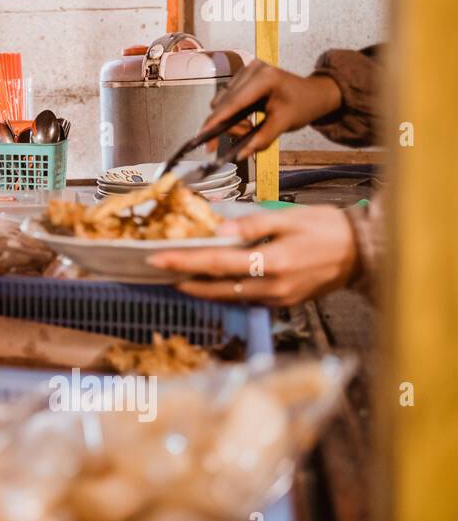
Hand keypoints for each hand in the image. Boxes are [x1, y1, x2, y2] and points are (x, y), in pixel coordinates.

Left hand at [146, 206, 358, 306]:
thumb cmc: (327, 229)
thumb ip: (251, 224)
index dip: (183, 262)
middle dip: (185, 280)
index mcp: (272, 262)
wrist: (362, 252)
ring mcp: (278, 299)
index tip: (158, 260)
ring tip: (180, 278)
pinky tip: (212, 283)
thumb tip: (218, 232)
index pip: (216, 263)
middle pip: (217, 287)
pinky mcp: (284, 303)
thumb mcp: (289, 218)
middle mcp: (272, 286)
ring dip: (203, 289)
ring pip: (230, 297)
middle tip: (161, 272)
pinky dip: (225, 292)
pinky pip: (247, 299)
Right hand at [202, 60, 342, 159]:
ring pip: (222, 102)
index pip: (234, 101)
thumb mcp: (284, 124)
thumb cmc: (303, 106)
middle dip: (230, 125)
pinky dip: (232, 114)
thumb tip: (239, 155)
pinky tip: (247, 119)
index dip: (217, 120)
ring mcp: (245, 71)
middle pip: (224, 103)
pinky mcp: (242, 76)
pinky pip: (226, 99)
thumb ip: (261, 140)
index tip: (202, 135)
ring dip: (231, 120)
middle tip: (245, 136)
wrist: (314, 94)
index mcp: (264, 77)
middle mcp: (251, 70)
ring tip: (250, 127)